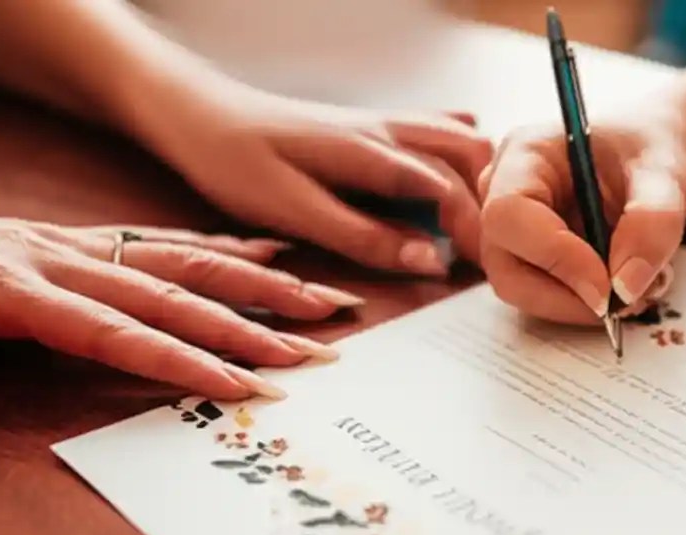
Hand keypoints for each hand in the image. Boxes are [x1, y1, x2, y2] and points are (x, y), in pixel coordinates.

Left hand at [0, 205, 361, 458]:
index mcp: (5, 289)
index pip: (113, 332)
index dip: (182, 360)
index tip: (244, 386)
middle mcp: (49, 259)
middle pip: (168, 292)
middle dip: (248, 323)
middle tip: (317, 349)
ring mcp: (63, 244)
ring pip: (176, 258)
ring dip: (253, 279)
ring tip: (318, 297)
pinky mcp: (65, 239)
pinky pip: (155, 238)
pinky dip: (216, 244)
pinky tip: (267, 248)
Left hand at [137, 80, 492, 275]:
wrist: (195, 112)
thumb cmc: (234, 160)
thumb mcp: (294, 210)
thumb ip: (365, 237)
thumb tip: (430, 261)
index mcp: (372, 151)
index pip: (450, 189)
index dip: (476, 231)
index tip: (488, 270)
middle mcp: (386, 130)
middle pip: (469, 158)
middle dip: (489, 204)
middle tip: (488, 252)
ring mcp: (382, 123)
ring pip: (458, 139)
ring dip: (480, 176)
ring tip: (483, 222)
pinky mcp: (371, 127)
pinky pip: (435, 129)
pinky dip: (459, 151)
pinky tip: (462, 170)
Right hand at [479, 107, 685, 323]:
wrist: (647, 157)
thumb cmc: (647, 149)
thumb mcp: (665, 174)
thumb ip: (653, 222)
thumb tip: (625, 288)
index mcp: (525, 153)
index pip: (510, 215)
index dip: (555, 257)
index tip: (608, 287)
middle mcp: (501, 192)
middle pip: (504, 266)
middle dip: (566, 298)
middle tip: (626, 302)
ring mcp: (508, 230)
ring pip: (520, 291)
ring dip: (578, 306)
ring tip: (634, 290)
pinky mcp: (524, 258)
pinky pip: (540, 296)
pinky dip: (581, 304)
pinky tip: (621, 286)